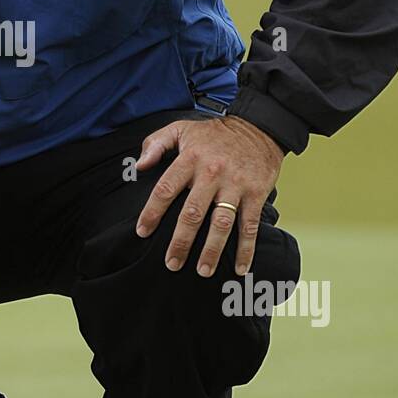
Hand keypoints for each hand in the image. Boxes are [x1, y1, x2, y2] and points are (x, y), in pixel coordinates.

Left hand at [134, 116, 284, 276]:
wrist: (259, 127)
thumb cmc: (214, 133)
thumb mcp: (181, 128)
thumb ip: (156, 144)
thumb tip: (139, 166)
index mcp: (190, 159)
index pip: (165, 189)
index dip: (152, 212)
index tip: (142, 232)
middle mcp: (212, 173)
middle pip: (192, 213)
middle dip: (181, 241)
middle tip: (171, 263)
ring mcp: (235, 186)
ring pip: (221, 223)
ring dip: (212, 250)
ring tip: (202, 271)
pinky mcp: (256, 194)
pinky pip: (250, 225)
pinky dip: (246, 249)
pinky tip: (240, 268)